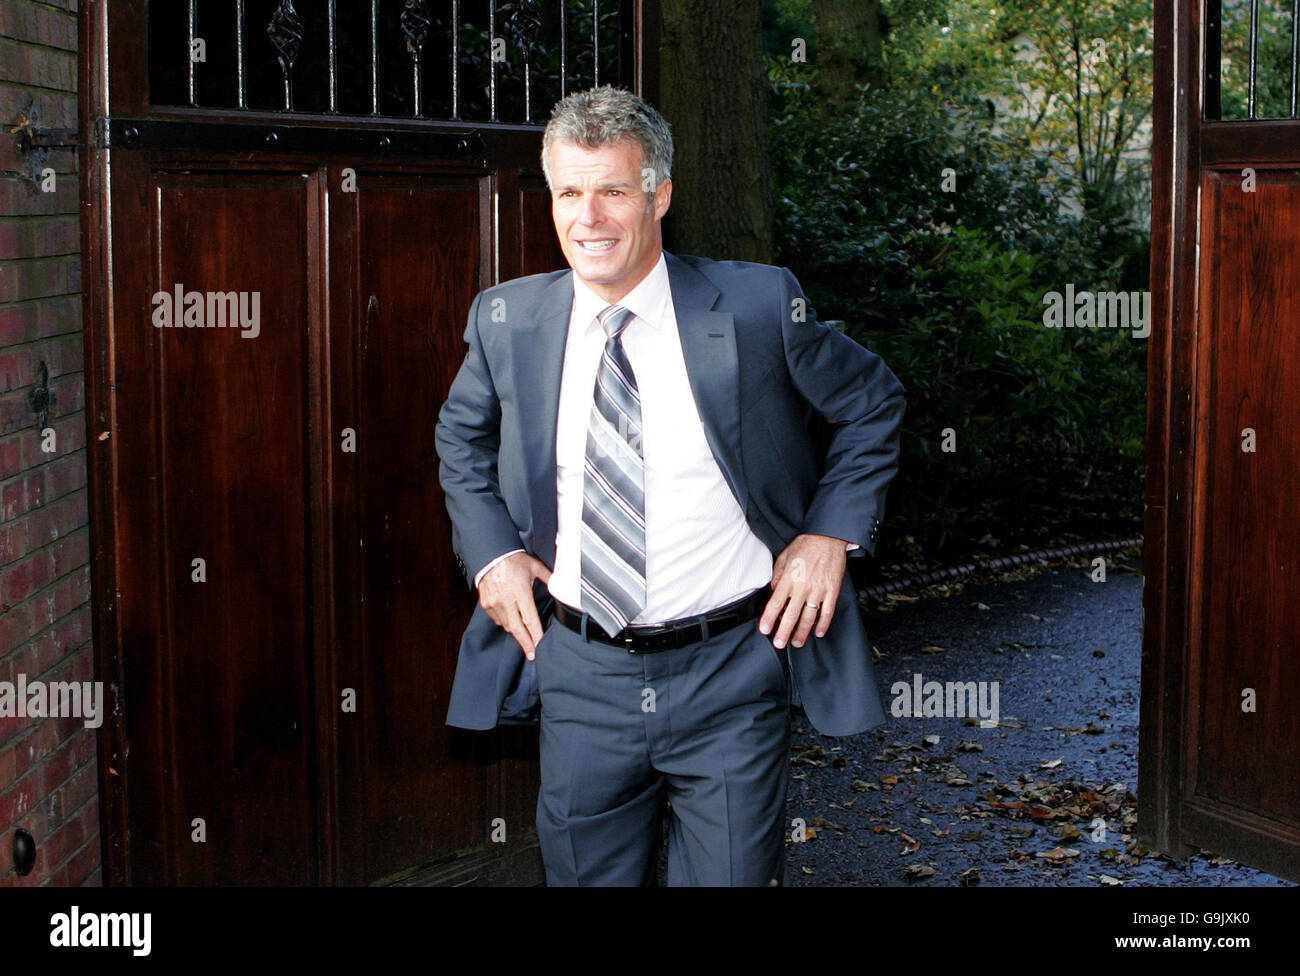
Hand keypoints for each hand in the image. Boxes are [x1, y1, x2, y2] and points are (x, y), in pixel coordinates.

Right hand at [478, 552, 553, 659]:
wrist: (491, 554)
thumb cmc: (514, 560)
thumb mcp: (535, 567)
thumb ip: (549, 578)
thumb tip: (561, 584)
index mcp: (521, 592)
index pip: (530, 619)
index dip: (536, 635)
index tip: (539, 645)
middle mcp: (506, 601)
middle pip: (517, 629)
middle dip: (525, 643)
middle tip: (531, 654)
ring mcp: (494, 603)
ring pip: (507, 625)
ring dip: (516, 632)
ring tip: (524, 637)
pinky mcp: (486, 604)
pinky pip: (497, 619)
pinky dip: (505, 622)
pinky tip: (511, 620)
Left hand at [759, 533, 847, 648]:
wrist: (828, 537)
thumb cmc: (805, 546)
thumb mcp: (783, 557)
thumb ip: (777, 576)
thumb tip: (773, 592)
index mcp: (788, 578)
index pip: (775, 603)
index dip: (769, 619)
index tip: (765, 630)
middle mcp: (802, 586)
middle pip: (791, 614)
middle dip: (784, 632)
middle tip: (779, 644)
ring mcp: (818, 590)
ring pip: (809, 617)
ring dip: (802, 632)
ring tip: (797, 642)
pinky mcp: (832, 590)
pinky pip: (828, 612)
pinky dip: (823, 624)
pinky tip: (819, 632)